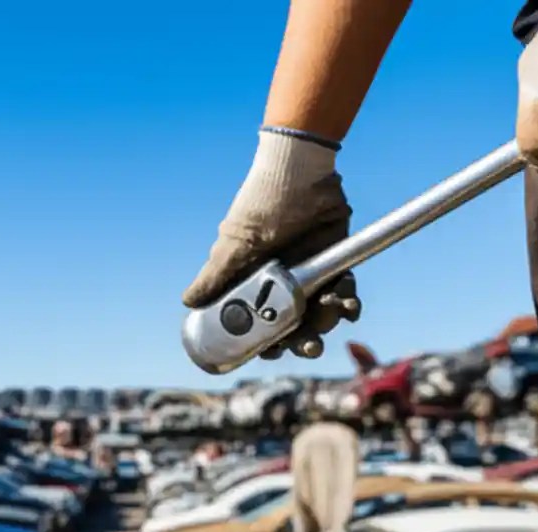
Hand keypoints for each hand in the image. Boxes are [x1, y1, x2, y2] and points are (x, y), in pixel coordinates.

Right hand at [182, 129, 361, 359]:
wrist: (299, 171)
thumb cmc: (261, 206)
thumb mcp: (234, 244)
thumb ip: (215, 276)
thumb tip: (188, 303)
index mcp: (255, 284)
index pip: (257, 324)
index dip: (264, 343)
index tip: (270, 354)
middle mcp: (281, 284)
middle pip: (292, 326)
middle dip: (301, 341)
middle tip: (309, 347)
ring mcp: (309, 274)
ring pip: (320, 313)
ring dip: (328, 321)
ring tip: (333, 312)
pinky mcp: (335, 262)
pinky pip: (343, 291)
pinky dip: (348, 302)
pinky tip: (350, 304)